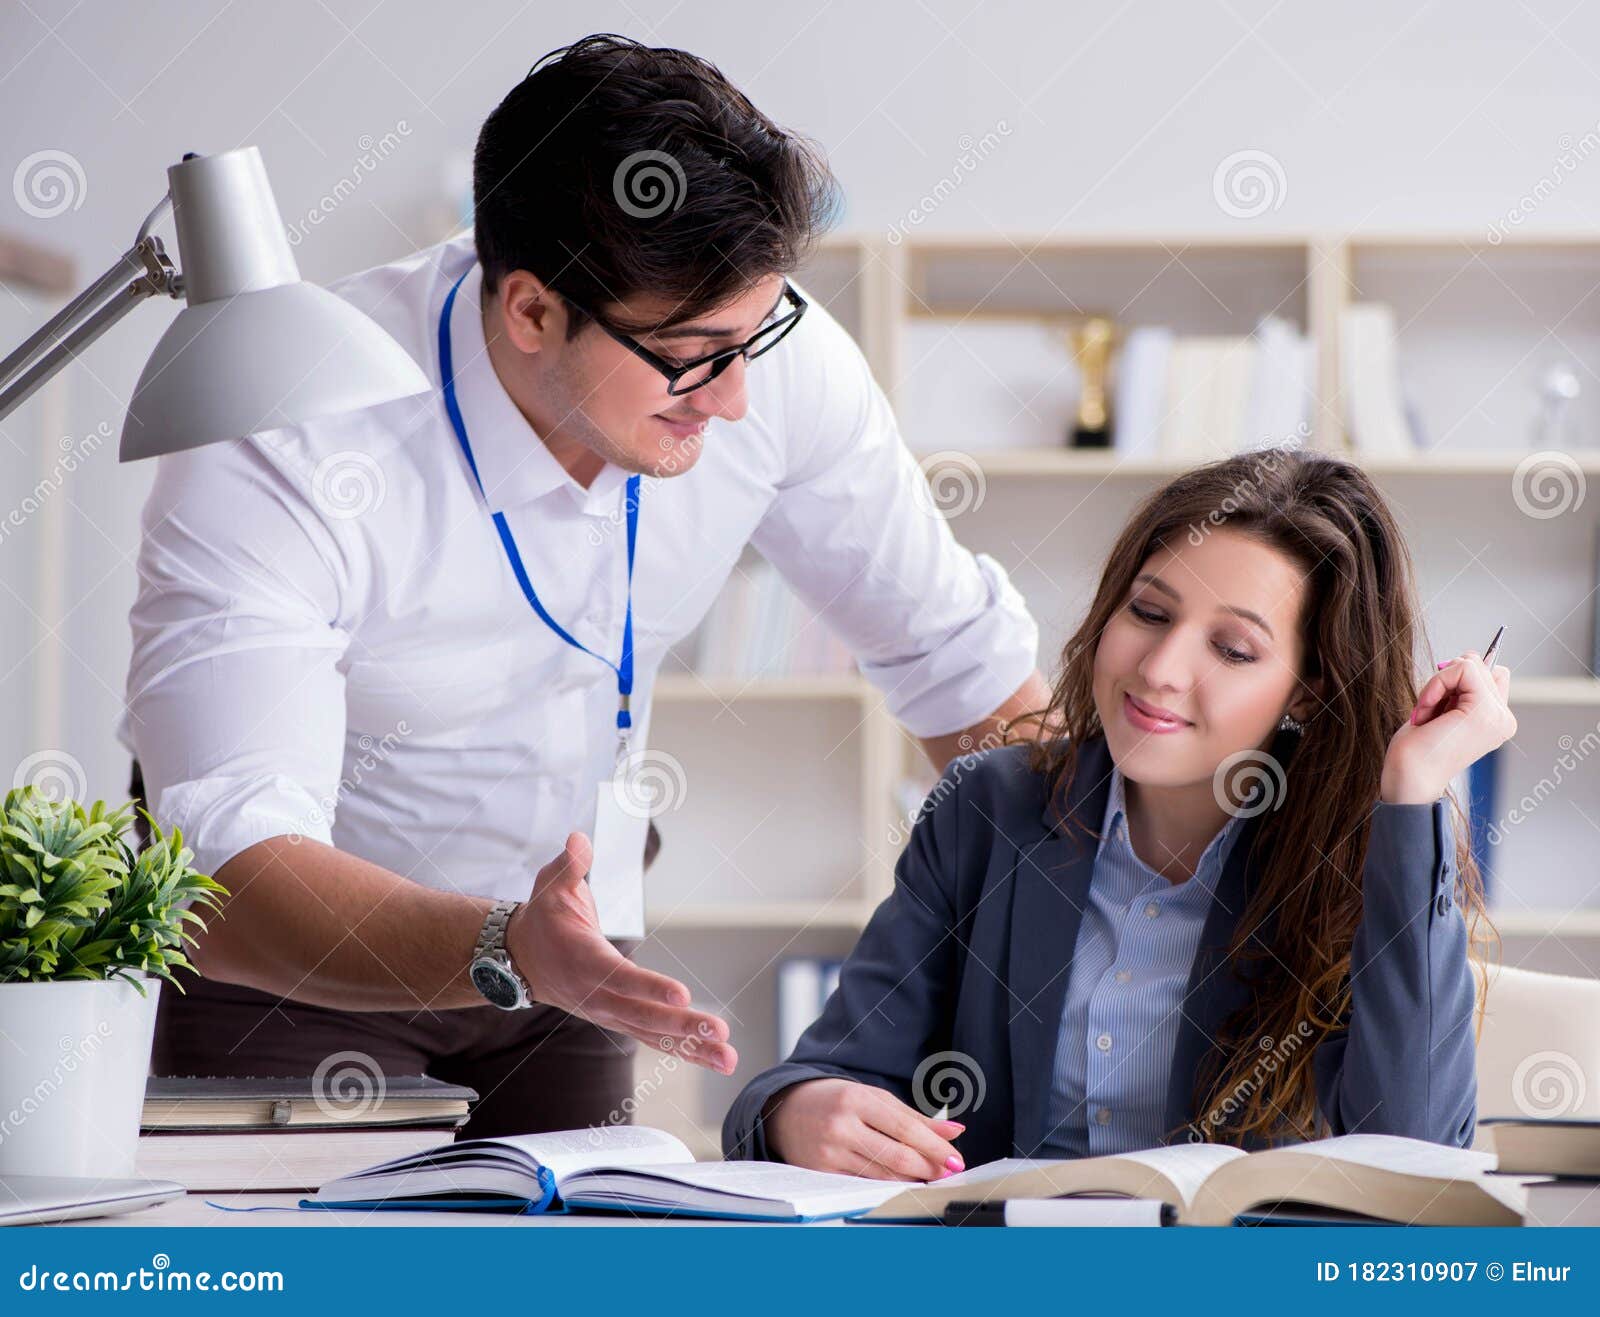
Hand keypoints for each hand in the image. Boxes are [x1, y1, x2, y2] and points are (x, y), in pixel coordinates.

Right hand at [506, 832, 735, 1073]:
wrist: (521, 959)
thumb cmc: (544, 918)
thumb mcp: (550, 886)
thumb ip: (570, 864)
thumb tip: (580, 840)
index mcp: (585, 961)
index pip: (620, 978)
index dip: (651, 987)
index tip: (682, 995)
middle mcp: (598, 995)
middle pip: (644, 1015)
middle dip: (683, 1025)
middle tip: (720, 1032)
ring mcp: (609, 1012)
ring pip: (653, 1033)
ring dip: (693, 1047)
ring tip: (729, 1058)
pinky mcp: (619, 1019)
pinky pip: (654, 1038)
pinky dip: (686, 1050)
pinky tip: (717, 1058)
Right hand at [762, 1077, 966, 1180]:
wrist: (786, 1108)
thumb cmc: (836, 1100)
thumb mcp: (873, 1098)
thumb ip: (914, 1117)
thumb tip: (955, 1132)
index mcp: (856, 1099)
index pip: (905, 1128)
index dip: (935, 1147)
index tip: (956, 1159)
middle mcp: (841, 1126)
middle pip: (896, 1155)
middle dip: (928, 1167)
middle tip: (948, 1172)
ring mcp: (829, 1152)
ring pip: (882, 1174)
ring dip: (912, 1179)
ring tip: (931, 1177)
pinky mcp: (821, 1174)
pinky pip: (864, 1184)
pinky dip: (887, 1186)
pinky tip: (902, 1183)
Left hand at [1381, 652, 1514, 804]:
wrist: (1409, 778)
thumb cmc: (1417, 749)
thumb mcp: (1445, 711)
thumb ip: (1463, 690)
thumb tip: (1469, 658)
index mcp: (1496, 720)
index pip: (1490, 674)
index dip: (1456, 678)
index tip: (1436, 703)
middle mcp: (1504, 719)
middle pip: (1480, 665)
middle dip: (1446, 678)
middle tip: (1430, 710)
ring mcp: (1498, 716)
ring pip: (1470, 663)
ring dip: (1438, 683)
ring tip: (1428, 714)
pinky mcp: (1484, 711)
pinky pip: (1463, 668)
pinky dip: (1436, 683)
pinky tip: (1427, 711)